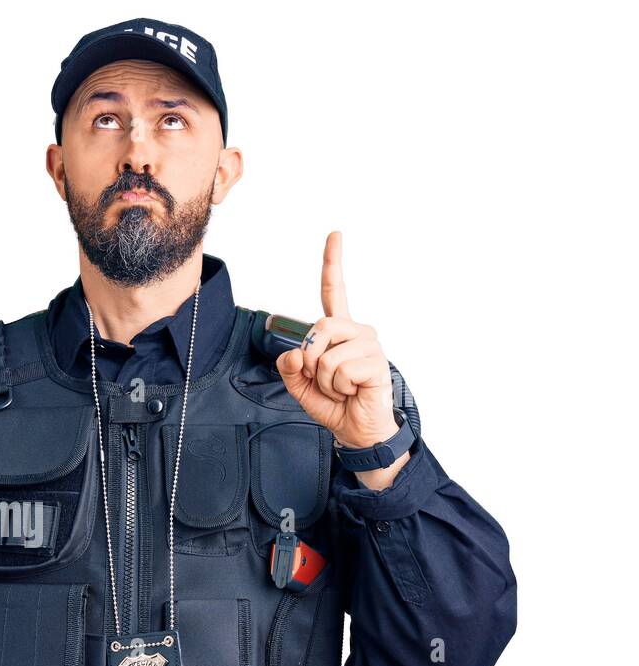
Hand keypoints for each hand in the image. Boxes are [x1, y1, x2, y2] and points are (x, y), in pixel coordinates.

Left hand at [275, 231, 396, 450]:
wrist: (355, 430)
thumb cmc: (333, 404)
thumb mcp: (299, 385)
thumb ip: (289, 367)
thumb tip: (293, 354)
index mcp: (338, 332)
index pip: (333, 292)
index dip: (332, 263)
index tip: (335, 235)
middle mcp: (357, 332)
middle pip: (320, 327)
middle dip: (309, 359)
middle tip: (321, 379)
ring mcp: (370, 345)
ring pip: (327, 354)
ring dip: (324, 379)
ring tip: (339, 388)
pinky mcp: (377, 363)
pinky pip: (340, 370)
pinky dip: (338, 388)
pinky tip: (352, 391)